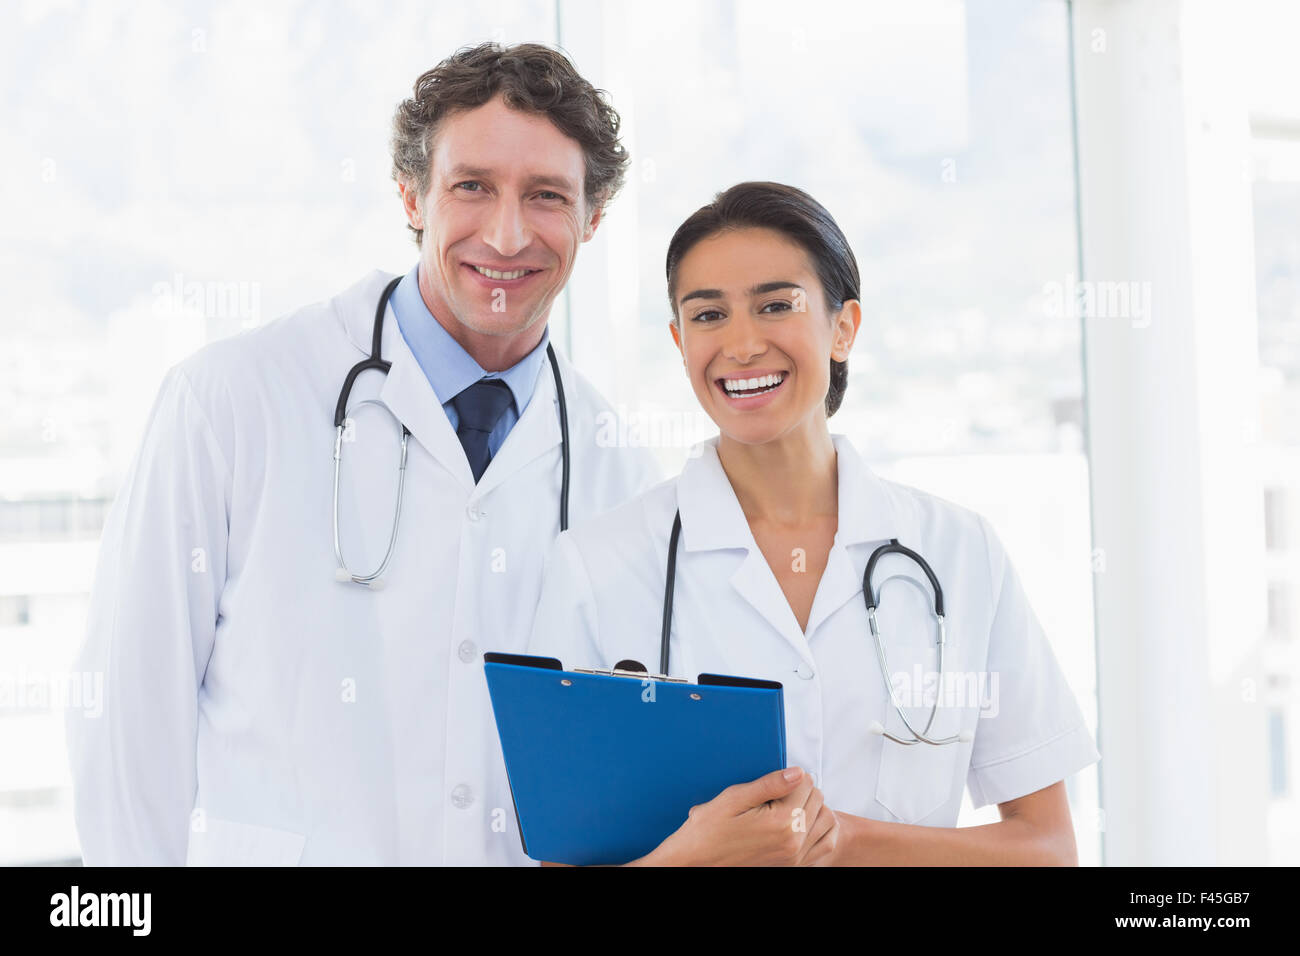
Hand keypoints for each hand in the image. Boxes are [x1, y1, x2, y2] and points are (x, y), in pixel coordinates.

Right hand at [632, 767, 838, 866]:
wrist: (695, 863)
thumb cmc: (708, 831)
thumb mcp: (734, 798)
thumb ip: (770, 784)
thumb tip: (798, 772)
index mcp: (782, 821)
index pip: (807, 782)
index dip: (790, 775)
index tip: (773, 782)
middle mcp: (794, 841)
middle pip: (818, 798)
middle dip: (802, 789)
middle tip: (777, 793)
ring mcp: (796, 857)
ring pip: (827, 820)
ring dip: (814, 808)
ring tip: (790, 805)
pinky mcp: (794, 866)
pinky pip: (826, 844)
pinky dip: (820, 830)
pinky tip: (802, 823)